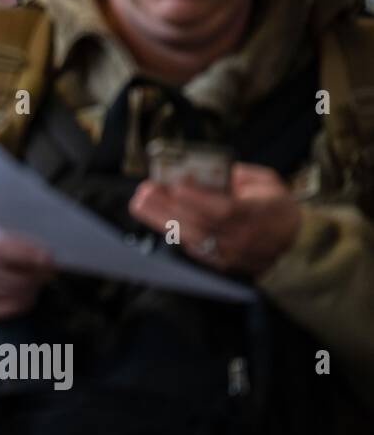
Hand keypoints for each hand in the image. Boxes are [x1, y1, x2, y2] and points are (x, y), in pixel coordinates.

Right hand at [0, 218, 55, 320]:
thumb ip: (16, 233)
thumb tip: (46, 251)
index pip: (0, 249)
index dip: (26, 254)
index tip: (49, 258)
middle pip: (14, 278)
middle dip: (38, 275)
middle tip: (50, 270)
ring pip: (18, 294)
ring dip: (34, 287)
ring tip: (38, 277)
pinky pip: (13, 307)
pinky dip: (26, 299)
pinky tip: (26, 290)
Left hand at [128, 163, 301, 276]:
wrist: (293, 240)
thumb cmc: (274, 204)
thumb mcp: (265, 181)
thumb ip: (238, 175)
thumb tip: (205, 169)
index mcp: (260, 214)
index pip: (225, 210)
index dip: (198, 199)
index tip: (175, 185)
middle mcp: (245, 239)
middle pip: (201, 225)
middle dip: (169, 207)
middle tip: (145, 191)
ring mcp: (232, 256)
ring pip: (192, 238)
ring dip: (162, 220)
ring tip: (142, 202)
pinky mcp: (221, 264)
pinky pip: (192, 248)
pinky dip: (173, 231)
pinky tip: (155, 217)